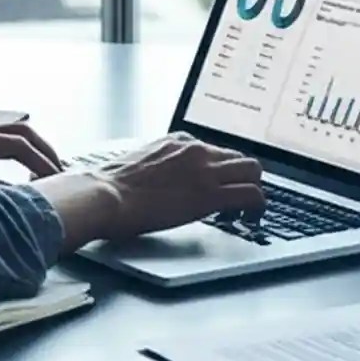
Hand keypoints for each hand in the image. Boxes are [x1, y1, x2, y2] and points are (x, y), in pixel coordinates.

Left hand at [0, 120, 63, 181]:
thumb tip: (16, 196)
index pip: (16, 143)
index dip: (42, 161)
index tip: (58, 180)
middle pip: (15, 130)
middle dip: (43, 150)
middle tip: (62, 174)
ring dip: (26, 152)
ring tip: (42, 176)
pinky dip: (5, 155)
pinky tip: (6, 176)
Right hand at [31, 132, 264, 251]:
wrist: (103, 196)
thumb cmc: (109, 188)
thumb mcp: (139, 164)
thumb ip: (158, 167)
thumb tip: (157, 183)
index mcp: (178, 141)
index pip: (216, 150)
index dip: (222, 171)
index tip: (220, 185)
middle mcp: (196, 149)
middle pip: (240, 156)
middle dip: (243, 178)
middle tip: (237, 200)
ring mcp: (205, 169)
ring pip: (252, 170)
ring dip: (253, 190)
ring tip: (245, 211)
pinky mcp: (210, 193)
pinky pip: (251, 193)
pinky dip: (256, 206)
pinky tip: (248, 219)